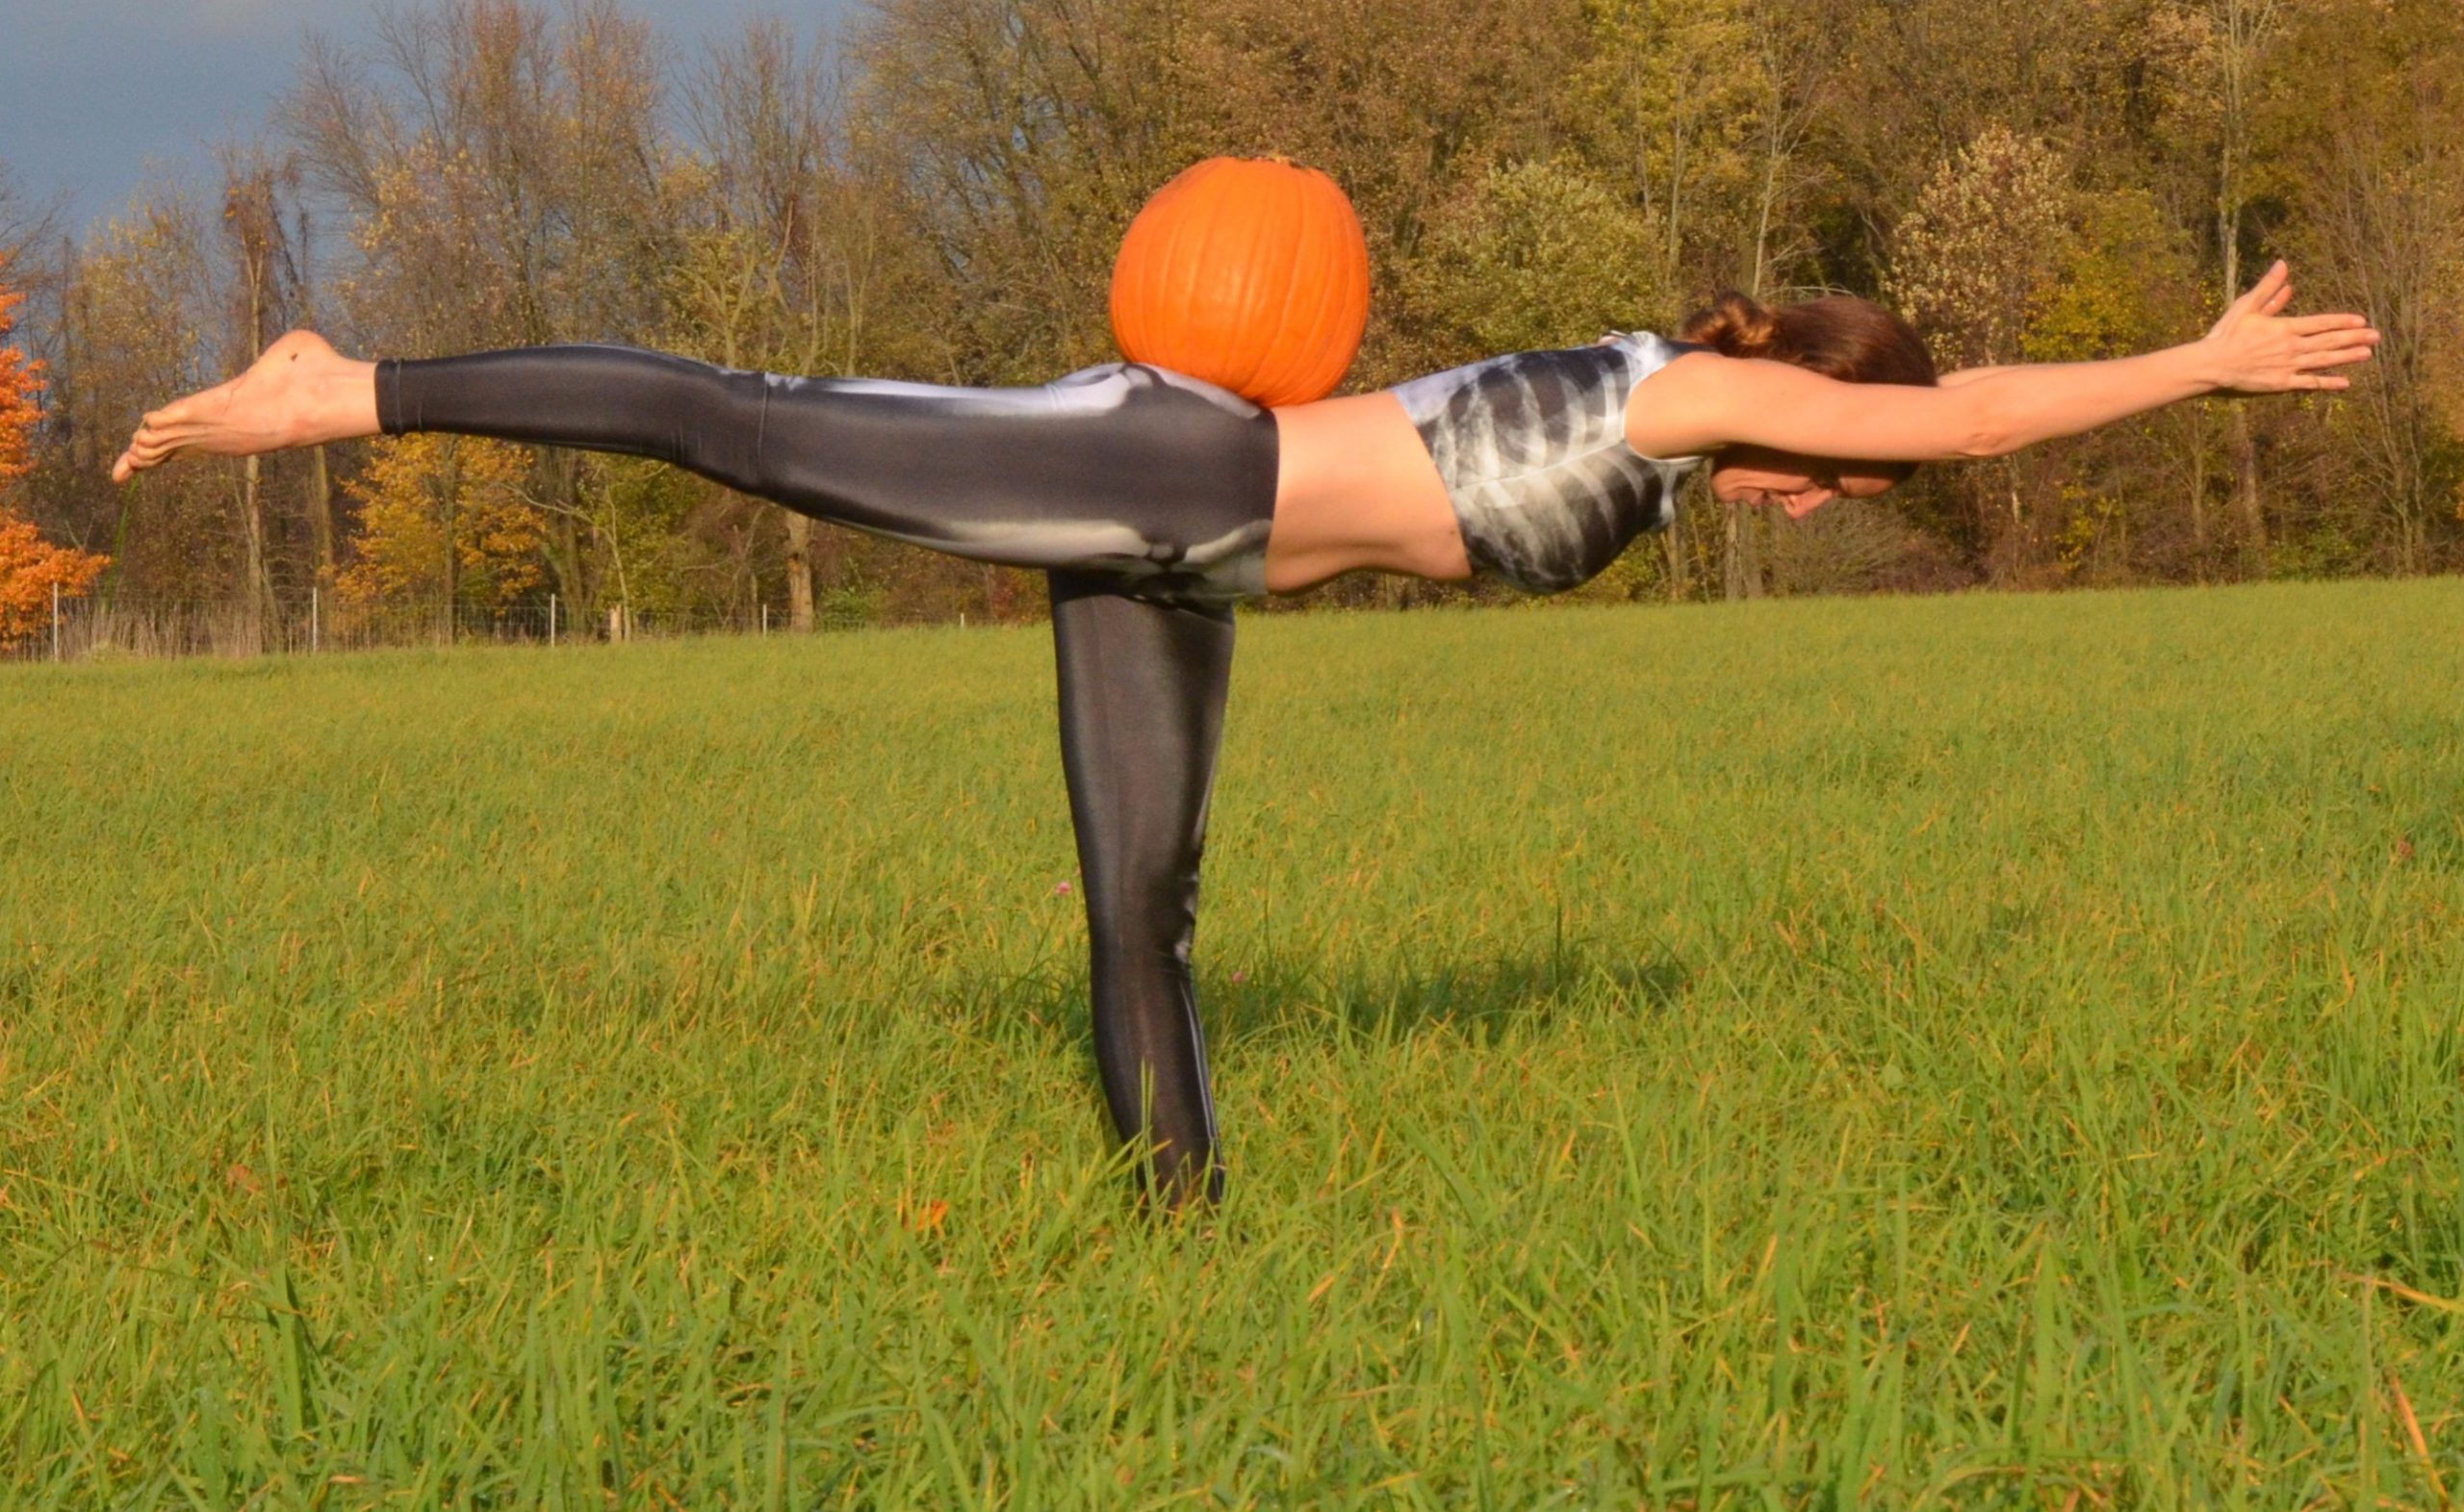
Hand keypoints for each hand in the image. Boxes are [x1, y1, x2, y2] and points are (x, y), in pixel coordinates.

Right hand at [2198, 260, 2378, 395]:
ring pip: (2324, 361)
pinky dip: (2328, 383)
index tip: (2361, 320)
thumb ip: (2268, 288)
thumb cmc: (2226, 333)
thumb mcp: (2246, 305)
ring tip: (2367, 354)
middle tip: (2376, 336)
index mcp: (2285, 327)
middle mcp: (2292, 347)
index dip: (2343, 321)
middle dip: (2354, 338)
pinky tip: (2345, 382)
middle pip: (2329, 341)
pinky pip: (2309, 383)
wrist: (2212, 364)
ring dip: (2347, 357)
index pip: (2322, 323)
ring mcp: (2288, 366)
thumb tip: (2282, 265)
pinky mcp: (2281, 383)